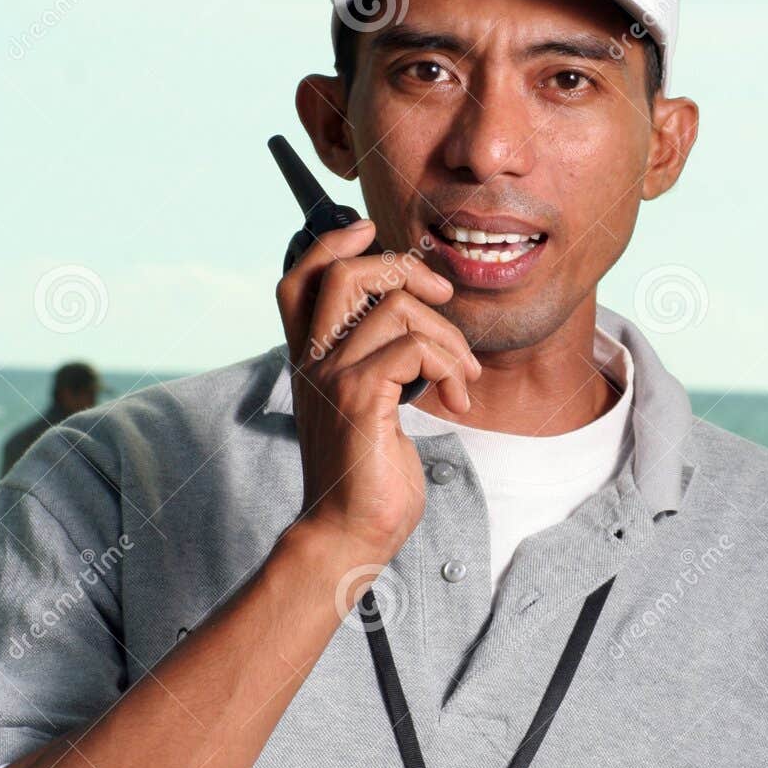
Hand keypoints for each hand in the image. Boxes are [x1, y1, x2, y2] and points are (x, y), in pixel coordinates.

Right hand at [275, 221, 480, 575]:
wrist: (350, 535)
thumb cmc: (368, 478)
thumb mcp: (372, 408)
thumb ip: (380, 365)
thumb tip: (421, 327)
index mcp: (311, 359)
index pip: (302, 277)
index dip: (334, 242)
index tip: (372, 232)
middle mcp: (313, 361)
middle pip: (344, 272)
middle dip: (405, 269)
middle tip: (444, 299)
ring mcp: (331, 377)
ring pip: (397, 309)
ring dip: (450, 338)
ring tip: (465, 378)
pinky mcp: (359, 398)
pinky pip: (414, 348)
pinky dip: (449, 367)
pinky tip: (457, 400)